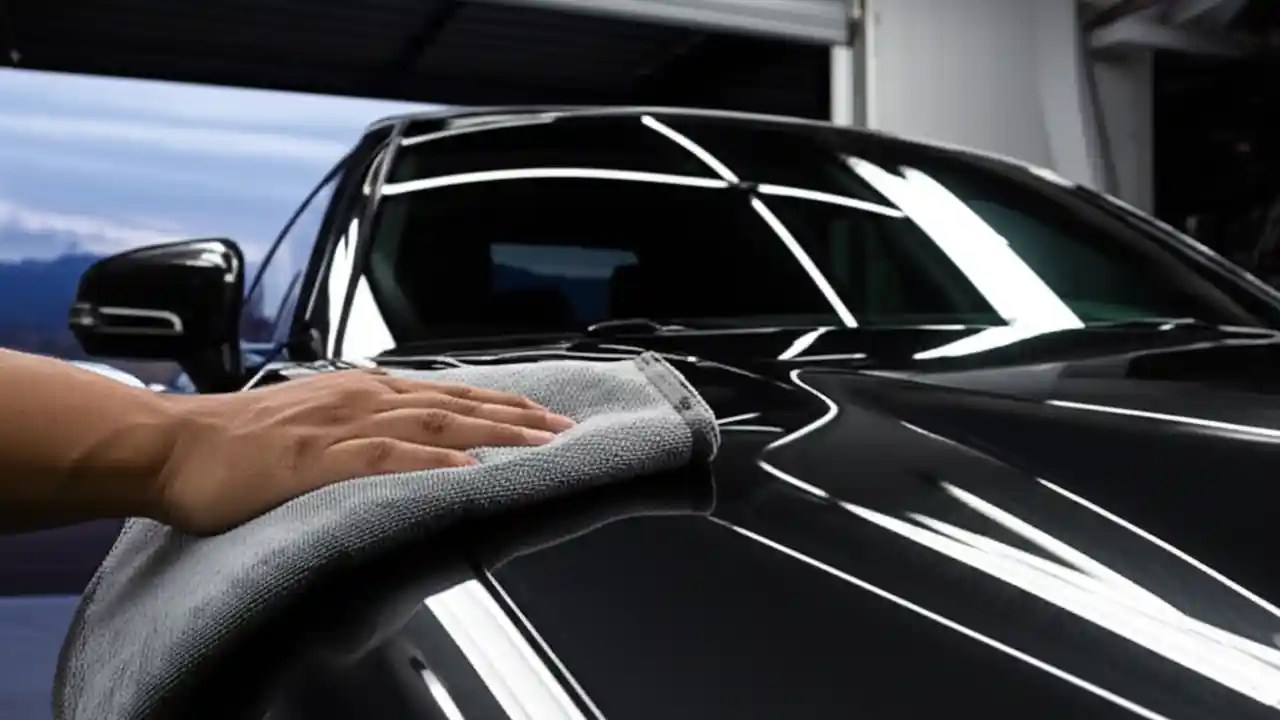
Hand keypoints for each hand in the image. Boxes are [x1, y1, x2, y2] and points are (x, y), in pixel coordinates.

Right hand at [156, 370, 574, 534]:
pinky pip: (385, 455)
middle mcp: (360, 398)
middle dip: (515, 415)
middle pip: (454, 402)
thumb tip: (397, 432)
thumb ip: (355, 422)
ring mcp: (341, 425)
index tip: (539, 413)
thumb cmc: (234, 439)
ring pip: (434, 421)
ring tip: (537, 442)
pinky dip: (431, 457)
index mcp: (359, 390)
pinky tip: (466, 464)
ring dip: (493, 431)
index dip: (498, 402)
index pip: (445, 392)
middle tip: (562, 427)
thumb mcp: (309, 419)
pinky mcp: (317, 458)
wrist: (174, 444)